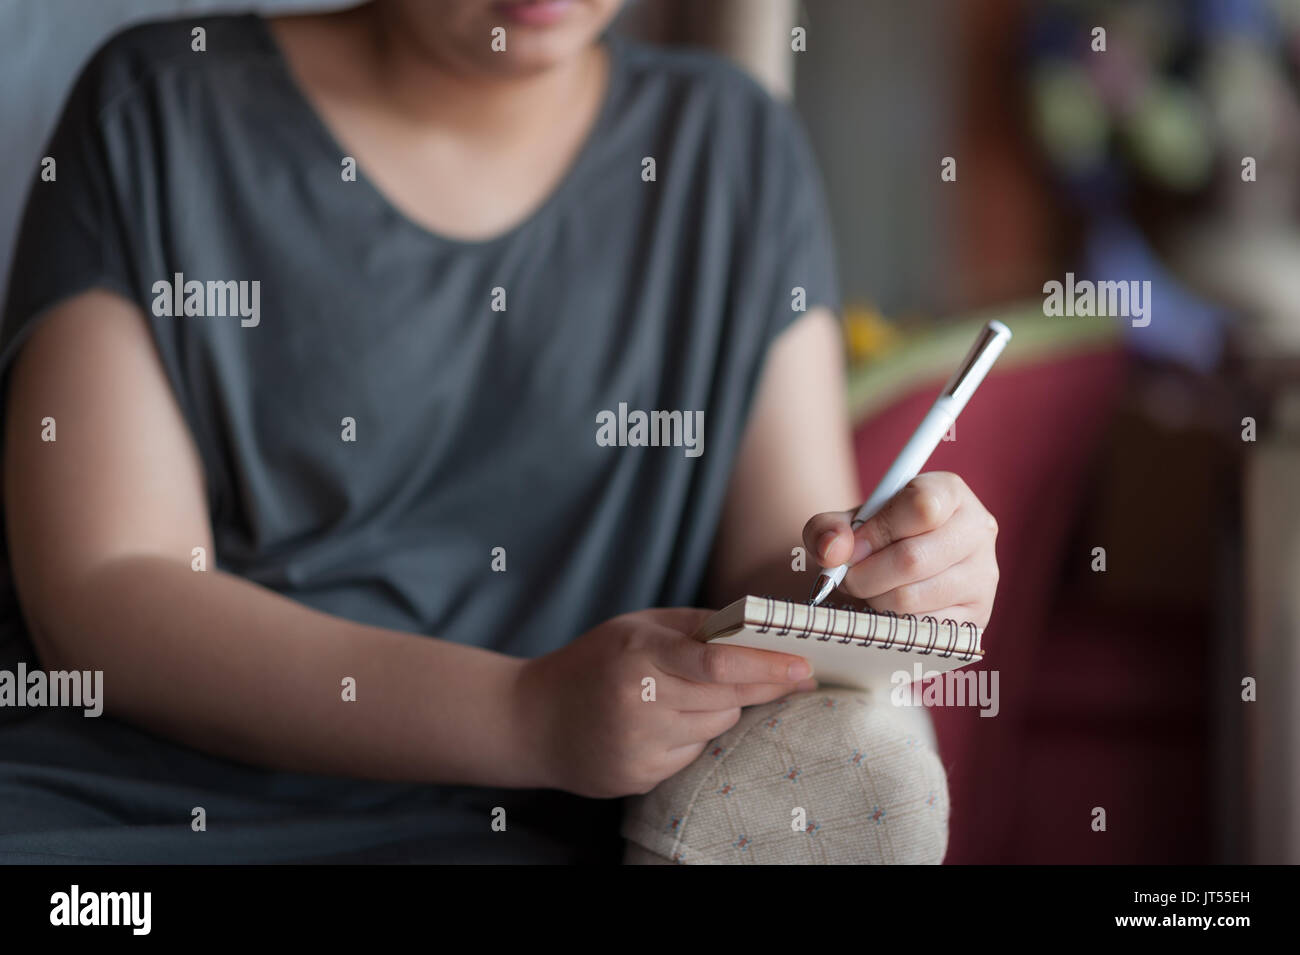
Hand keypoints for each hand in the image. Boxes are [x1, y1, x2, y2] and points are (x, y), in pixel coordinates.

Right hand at [514, 607, 815, 797]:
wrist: (531, 721)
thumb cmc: (592, 663)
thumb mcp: (636, 627)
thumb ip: (695, 625)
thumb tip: (757, 629)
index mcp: (638, 655)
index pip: (716, 663)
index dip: (766, 665)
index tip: (804, 666)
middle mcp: (639, 703)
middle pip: (726, 699)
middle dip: (755, 686)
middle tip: (788, 674)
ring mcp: (639, 746)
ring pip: (715, 728)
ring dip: (718, 710)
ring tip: (687, 695)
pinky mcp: (640, 777)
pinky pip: (692, 755)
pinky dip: (692, 736)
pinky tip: (663, 724)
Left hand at [803, 472, 998, 627]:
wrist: (886, 575)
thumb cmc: (869, 542)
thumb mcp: (844, 526)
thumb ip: (827, 529)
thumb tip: (833, 550)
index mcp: (948, 491)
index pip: (922, 506)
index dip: (877, 532)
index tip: (853, 548)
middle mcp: (977, 528)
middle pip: (913, 558)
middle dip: (866, 574)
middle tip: (848, 578)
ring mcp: (983, 574)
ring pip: (913, 598)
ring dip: (875, 600)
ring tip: (869, 591)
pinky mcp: (977, 614)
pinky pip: (922, 629)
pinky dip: (894, 624)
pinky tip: (889, 610)